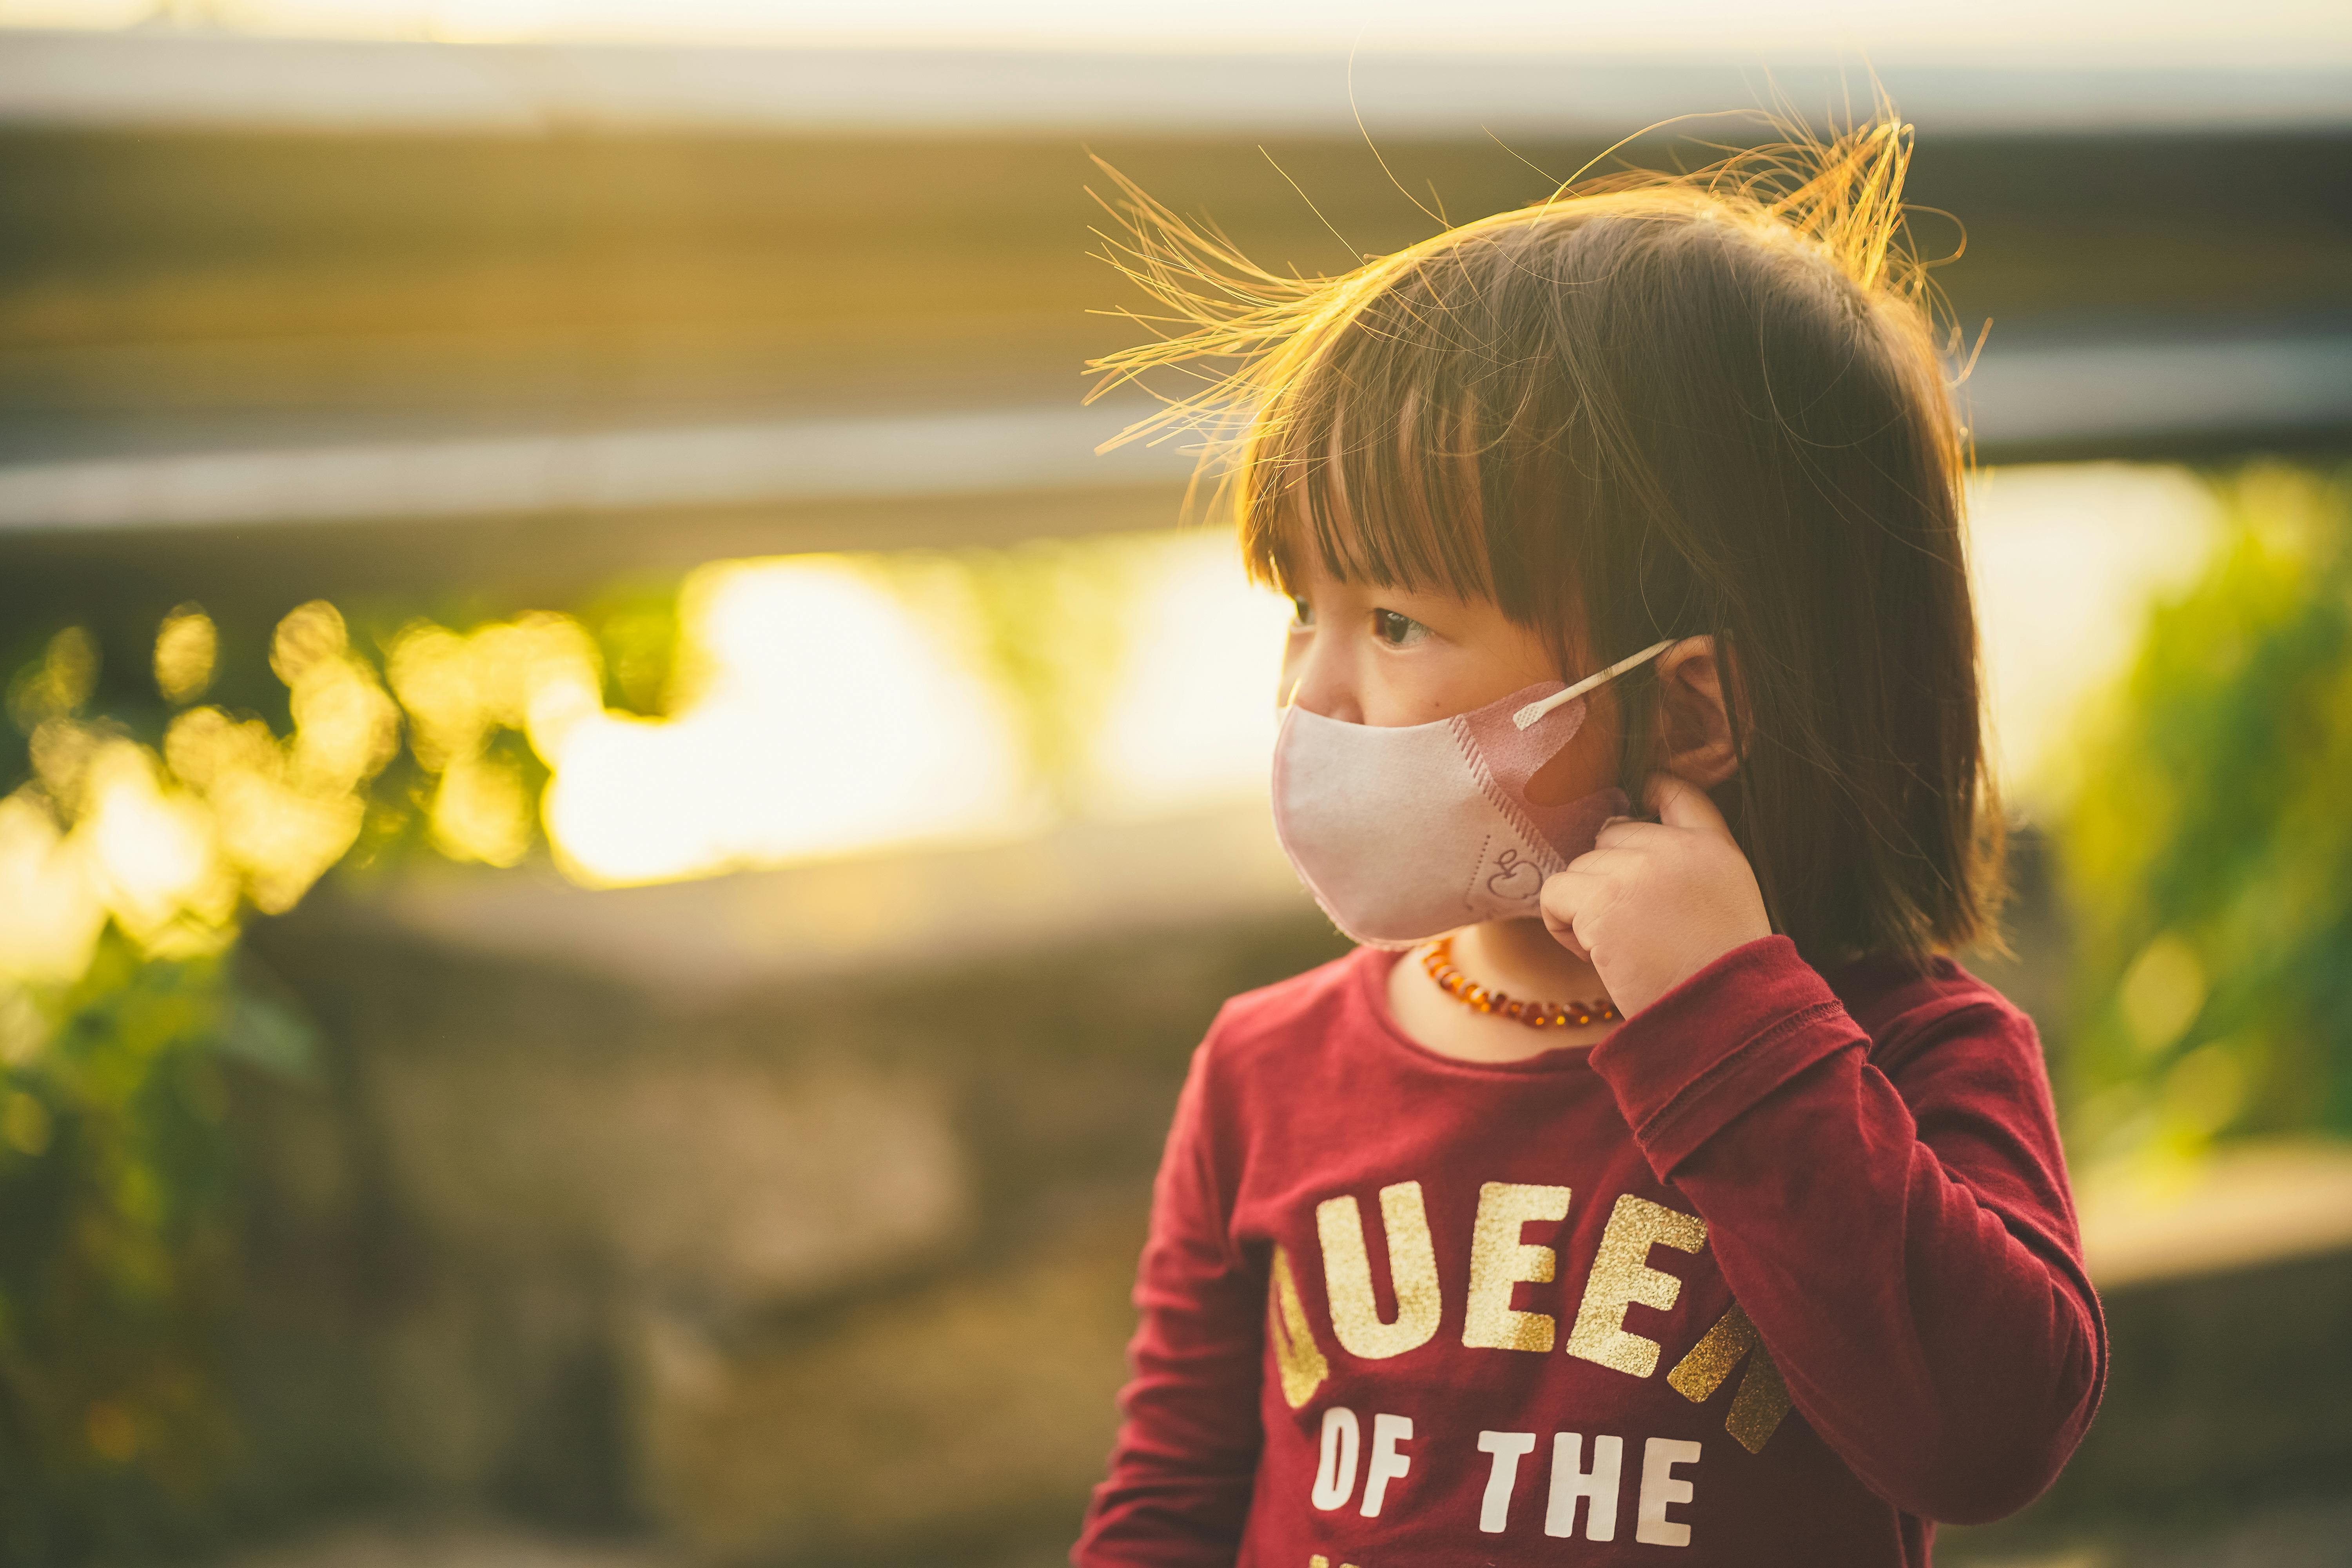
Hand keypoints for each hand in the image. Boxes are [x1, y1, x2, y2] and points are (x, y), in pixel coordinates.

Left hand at [1538, 773, 1771, 1018]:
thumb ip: (1689, 866)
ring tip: (1616, 948)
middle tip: (1629, 928)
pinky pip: (1554, 892)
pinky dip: (1561, 924)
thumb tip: (1618, 837)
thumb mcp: (1726, 902)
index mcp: (1717, 848)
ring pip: (1580, 866)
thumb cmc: (1719, 977)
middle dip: (1609, 877)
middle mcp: (1678, 849)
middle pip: (1612, 835)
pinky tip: (1592, 954)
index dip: (1650, 790)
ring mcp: (1640, 871)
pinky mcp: (1603, 901)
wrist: (1724, 1018)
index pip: (1678, 793)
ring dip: (1585, 906)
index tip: (1636, 799)